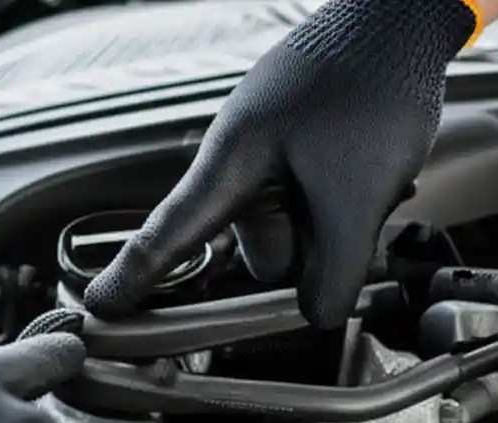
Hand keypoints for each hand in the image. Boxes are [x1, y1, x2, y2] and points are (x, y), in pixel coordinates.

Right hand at [83, 0, 480, 328]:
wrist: (400, 19)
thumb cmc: (371, 85)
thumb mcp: (357, 194)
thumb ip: (336, 269)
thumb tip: (320, 318)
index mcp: (231, 164)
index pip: (168, 234)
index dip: (131, 277)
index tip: (97, 310)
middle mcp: (242, 165)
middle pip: (265, 254)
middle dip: (312, 252)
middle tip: (354, 212)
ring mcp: (273, 157)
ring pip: (300, 233)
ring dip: (339, 227)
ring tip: (371, 177)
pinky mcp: (302, 151)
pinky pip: (318, 205)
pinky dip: (349, 203)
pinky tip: (376, 171)